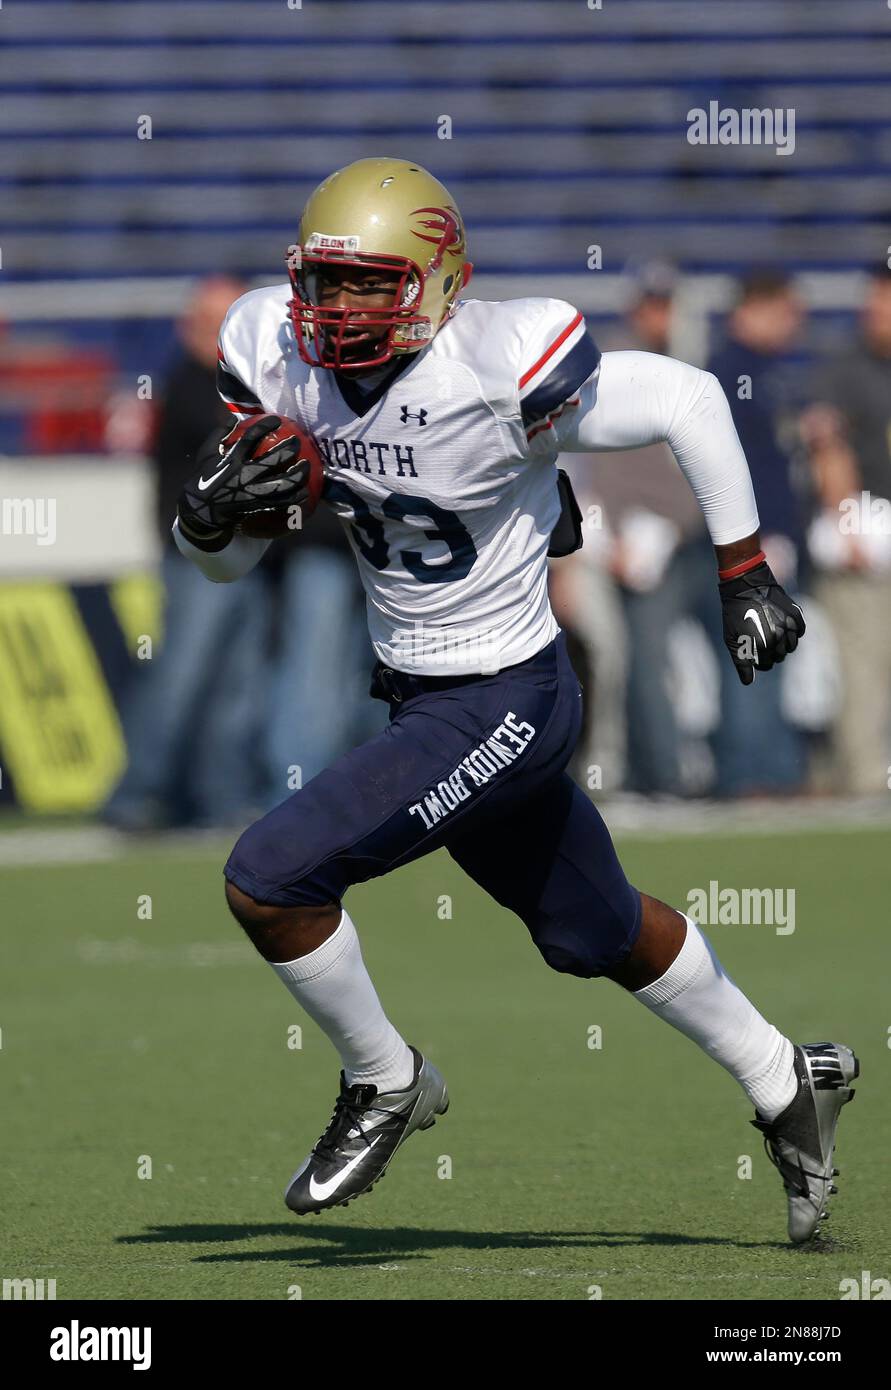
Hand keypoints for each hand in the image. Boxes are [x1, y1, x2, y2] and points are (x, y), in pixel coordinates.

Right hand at [177, 416, 312, 548]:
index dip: (265, 426)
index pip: (251, 437)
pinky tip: (305, 491)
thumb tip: (232, 417)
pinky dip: (295, 497)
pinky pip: (281, 502)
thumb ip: (219, 434)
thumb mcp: (206, 454)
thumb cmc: (204, 478)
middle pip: (272, 460)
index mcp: (232, 459)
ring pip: (282, 484)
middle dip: (289, 449)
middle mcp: (244, 475)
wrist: (202, 510)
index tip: (277, 419)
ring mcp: (253, 492)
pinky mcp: (258, 506)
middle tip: (298, 442)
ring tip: (306, 466)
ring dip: (297, 475)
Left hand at [719, 560, 804, 685]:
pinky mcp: (796, 615)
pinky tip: (781, 625)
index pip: (766, 665)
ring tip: (770, 633)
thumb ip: (741, 662)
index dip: (759, 661)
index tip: (753, 652)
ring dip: (782, 644)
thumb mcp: (732, 639)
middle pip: (779, 657)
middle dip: (770, 653)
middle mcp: (778, 637)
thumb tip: (748, 682)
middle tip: (760, 641)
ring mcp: (789, 625)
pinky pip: (799, 632)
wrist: (746, 585)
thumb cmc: (735, 613)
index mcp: (762, 645)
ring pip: (791, 647)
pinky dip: (792, 632)